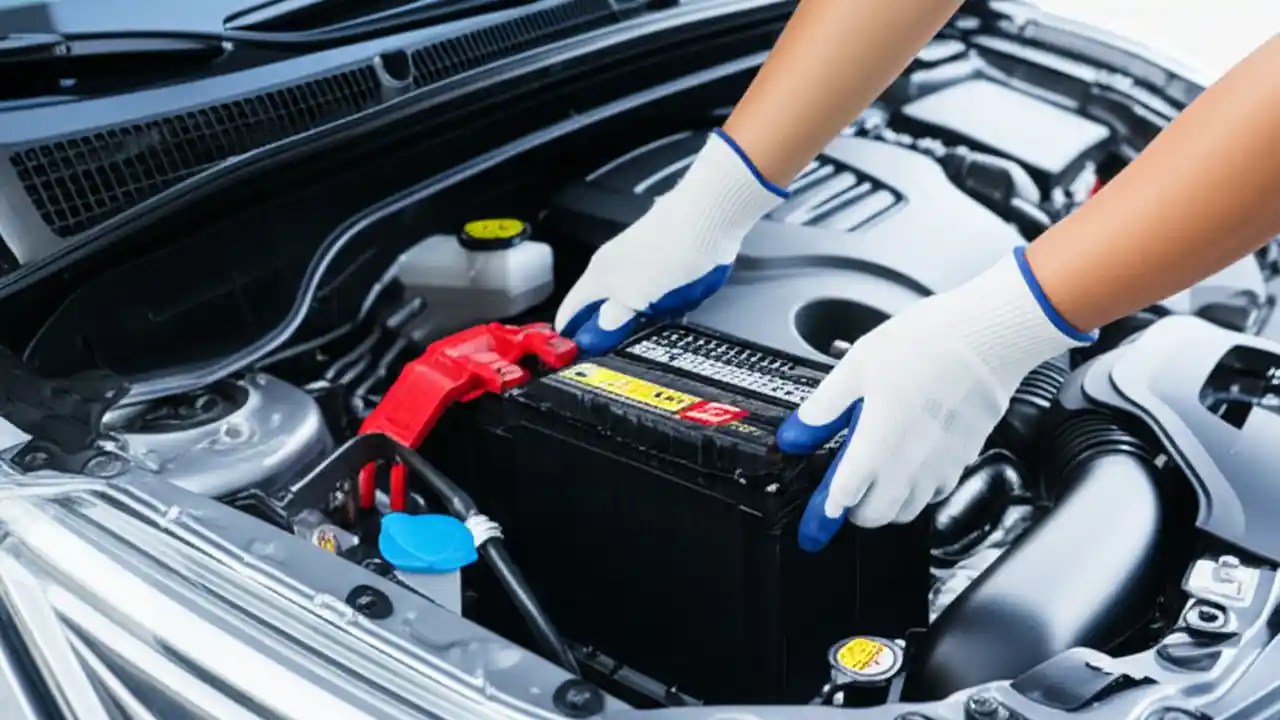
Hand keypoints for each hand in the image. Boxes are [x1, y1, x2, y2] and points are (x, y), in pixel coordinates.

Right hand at [555, 129, 787, 354]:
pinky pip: (656, 289)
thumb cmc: (669, 250)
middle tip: (615, 352)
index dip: (569, 330)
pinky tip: (675, 312)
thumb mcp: (636, 296)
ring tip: (649, 334)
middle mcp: (616, 265)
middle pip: (602, 304)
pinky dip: (662, 304)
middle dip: (608, 328)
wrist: (709, 215)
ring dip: (638, 317)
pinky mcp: (667, 258)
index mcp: (600, 274)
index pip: (572, 307)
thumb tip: (601, 327)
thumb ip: (616, 315)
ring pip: (631, 298)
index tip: (572, 351)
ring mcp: (642, 260)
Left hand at [776, 248, 1095, 550]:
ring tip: (877, 468)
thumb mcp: (855, 370)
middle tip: (845, 486)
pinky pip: (935, 491)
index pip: (843, 501)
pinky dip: (917, 486)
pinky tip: (910, 456)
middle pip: (876, 517)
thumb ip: (822, 410)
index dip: (823, 512)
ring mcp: (941, 467)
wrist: (987, 336)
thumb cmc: (924, 346)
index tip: (814, 516)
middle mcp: (910, 467)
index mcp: (877, 448)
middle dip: (855, 509)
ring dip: (887, 500)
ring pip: (907, 509)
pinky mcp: (964, 459)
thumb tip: (794, 436)